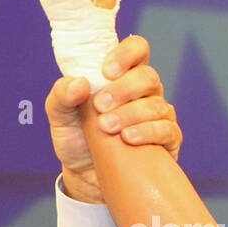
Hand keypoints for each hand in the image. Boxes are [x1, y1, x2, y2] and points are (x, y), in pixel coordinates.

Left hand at [49, 35, 181, 202]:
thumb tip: (80, 83)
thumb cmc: (76, 139)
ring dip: (131, 114)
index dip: (126, 54)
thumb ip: (62, 95)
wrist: (87, 177)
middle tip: (100, 106)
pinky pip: (167, 130)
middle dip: (124, 90)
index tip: (106, 72)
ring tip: (107, 128)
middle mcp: (145, 93)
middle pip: (149, 77)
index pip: (137, 50)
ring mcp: (159, 116)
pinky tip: (128, 138)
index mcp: (122, 76)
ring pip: (158, 105)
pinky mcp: (168, 141)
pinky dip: (147, 132)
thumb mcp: (58, 115)